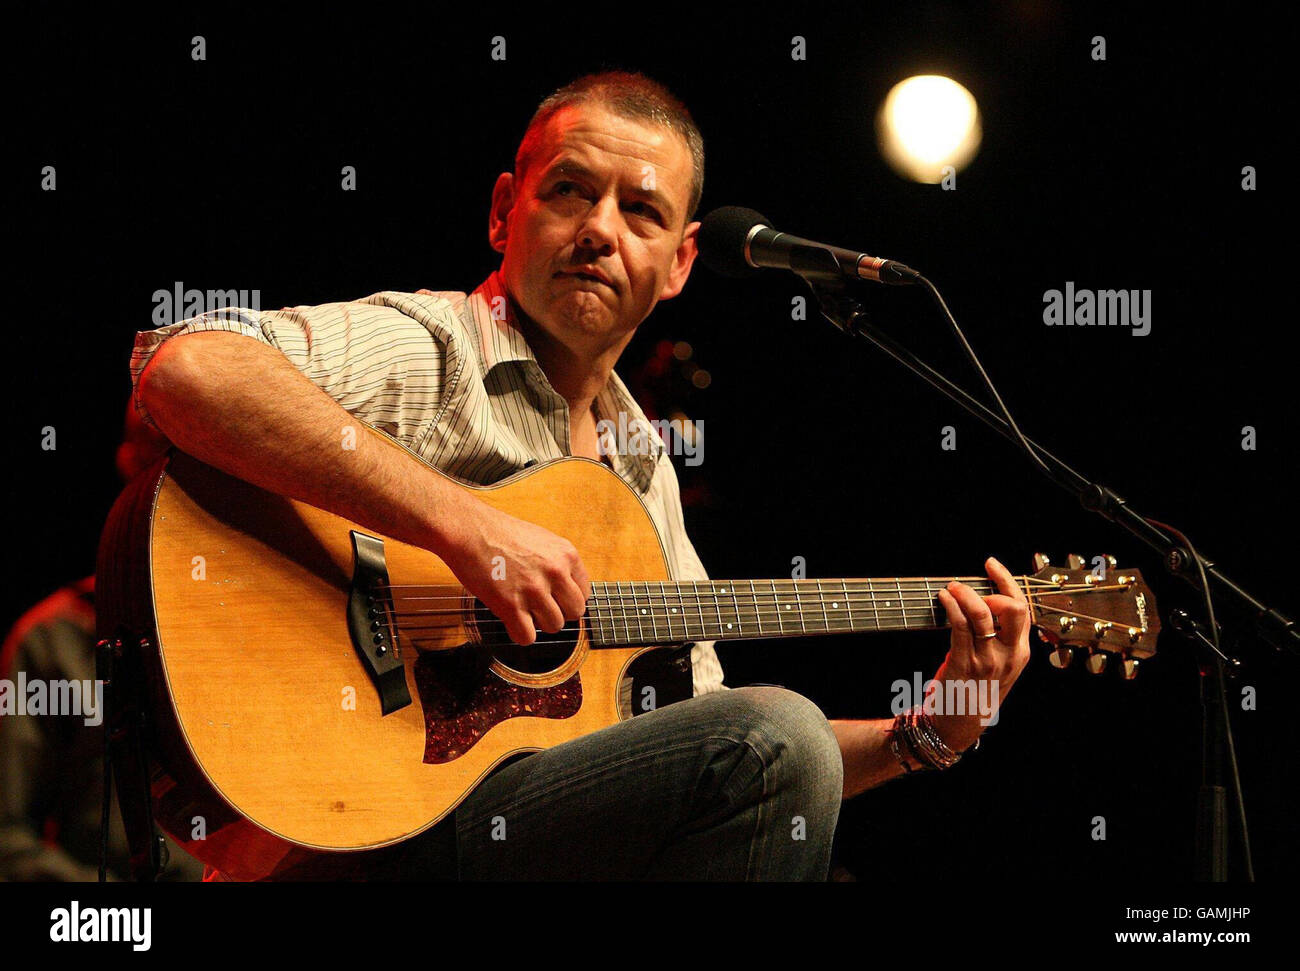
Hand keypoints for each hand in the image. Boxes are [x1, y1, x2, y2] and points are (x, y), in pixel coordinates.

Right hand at [438, 497, 590, 645]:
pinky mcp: (510, 605)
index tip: (553, 597)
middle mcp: (555, 572)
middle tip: (538, 605)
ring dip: (538, 623)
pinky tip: (511, 620)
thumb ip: (558, 563)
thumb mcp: (542, 540)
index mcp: (566, 554)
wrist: (468, 529)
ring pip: (554, 626)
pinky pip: (527, 637)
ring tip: (522, 608)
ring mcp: (533, 590)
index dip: (567, 598)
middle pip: (574, 612)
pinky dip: (519, 633)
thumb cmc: (499, 533)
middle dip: (557, 612)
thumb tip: (568, 590)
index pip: (584, 592)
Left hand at [927, 557, 1031, 751]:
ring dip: (964, 594)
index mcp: (1020, 653)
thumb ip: (998, 638)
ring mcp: (986, 660)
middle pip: (1012, 608)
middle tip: (972, 578)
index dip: (1008, 582)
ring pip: (981, 613)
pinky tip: (943, 599)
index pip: (1023, 608)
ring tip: (951, 587)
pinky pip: (959, 626)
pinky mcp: (963, 663)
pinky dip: (950, 606)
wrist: (959, 725)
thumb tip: (983, 601)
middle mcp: (1008, 655)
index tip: (992, 565)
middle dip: (993, 585)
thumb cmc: (975, 691)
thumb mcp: (998, 666)